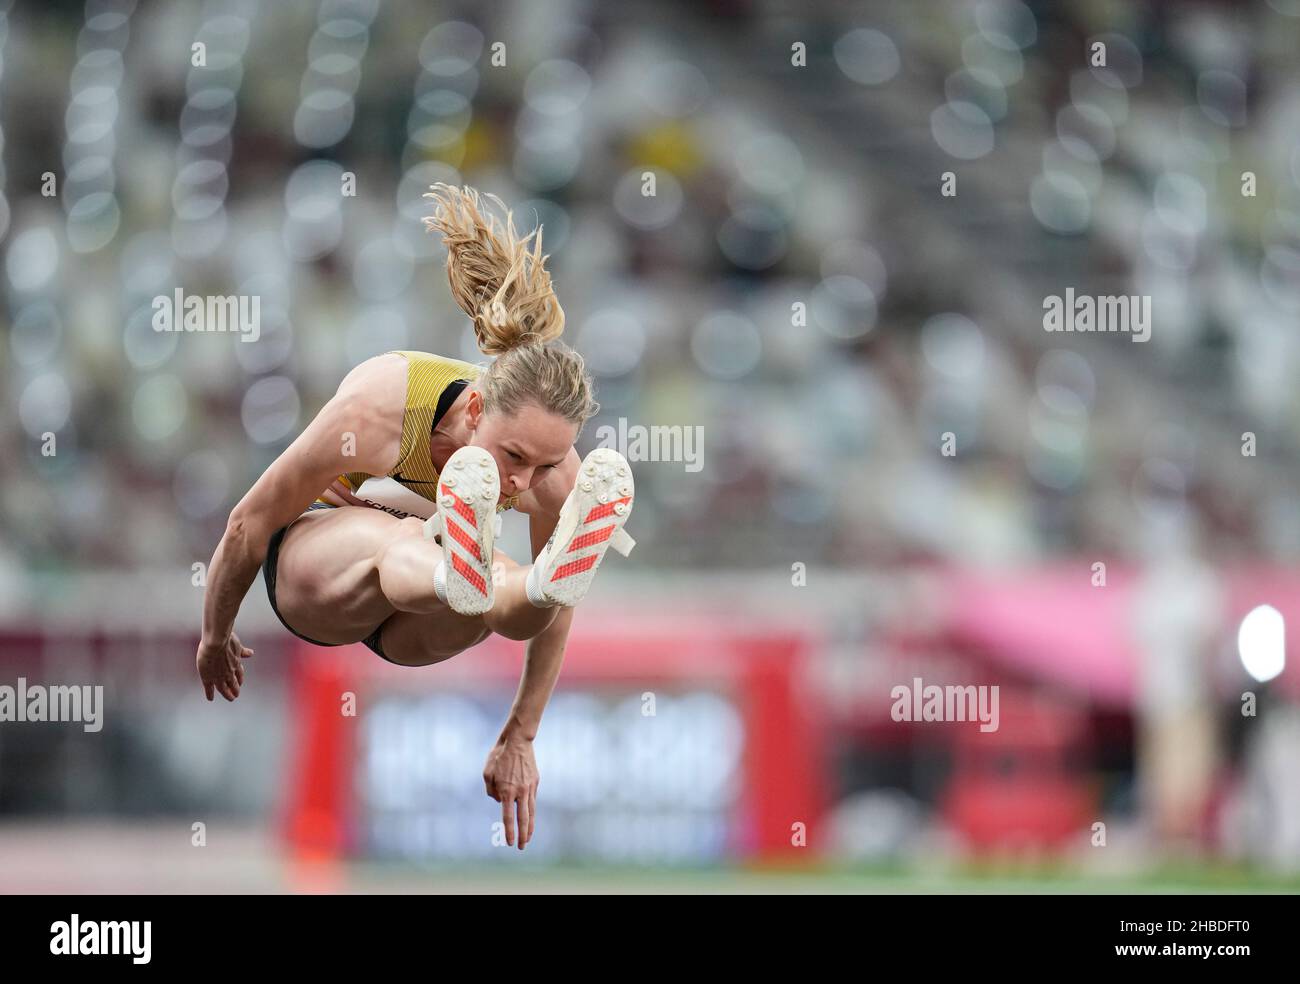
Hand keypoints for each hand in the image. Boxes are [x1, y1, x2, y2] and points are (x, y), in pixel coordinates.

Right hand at [196, 632, 253, 701]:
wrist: (216, 643)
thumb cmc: (226, 640)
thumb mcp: (237, 645)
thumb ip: (243, 651)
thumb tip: (251, 653)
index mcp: (236, 663)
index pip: (239, 673)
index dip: (240, 678)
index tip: (241, 683)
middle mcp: (229, 672)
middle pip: (233, 683)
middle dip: (235, 689)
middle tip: (236, 695)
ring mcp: (219, 676)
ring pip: (223, 688)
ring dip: (227, 694)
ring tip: (230, 699)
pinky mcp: (208, 678)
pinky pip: (209, 688)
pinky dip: (210, 694)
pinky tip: (210, 699)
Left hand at [483, 733, 537, 849]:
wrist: (517, 740)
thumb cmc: (498, 756)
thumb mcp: (487, 773)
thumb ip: (491, 791)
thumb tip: (500, 800)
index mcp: (506, 791)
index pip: (508, 817)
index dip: (509, 832)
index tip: (509, 843)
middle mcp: (519, 791)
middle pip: (523, 819)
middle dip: (523, 835)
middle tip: (522, 847)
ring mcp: (530, 787)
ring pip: (531, 812)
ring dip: (530, 827)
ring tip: (529, 838)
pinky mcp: (535, 781)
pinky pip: (532, 799)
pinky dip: (531, 810)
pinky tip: (530, 817)